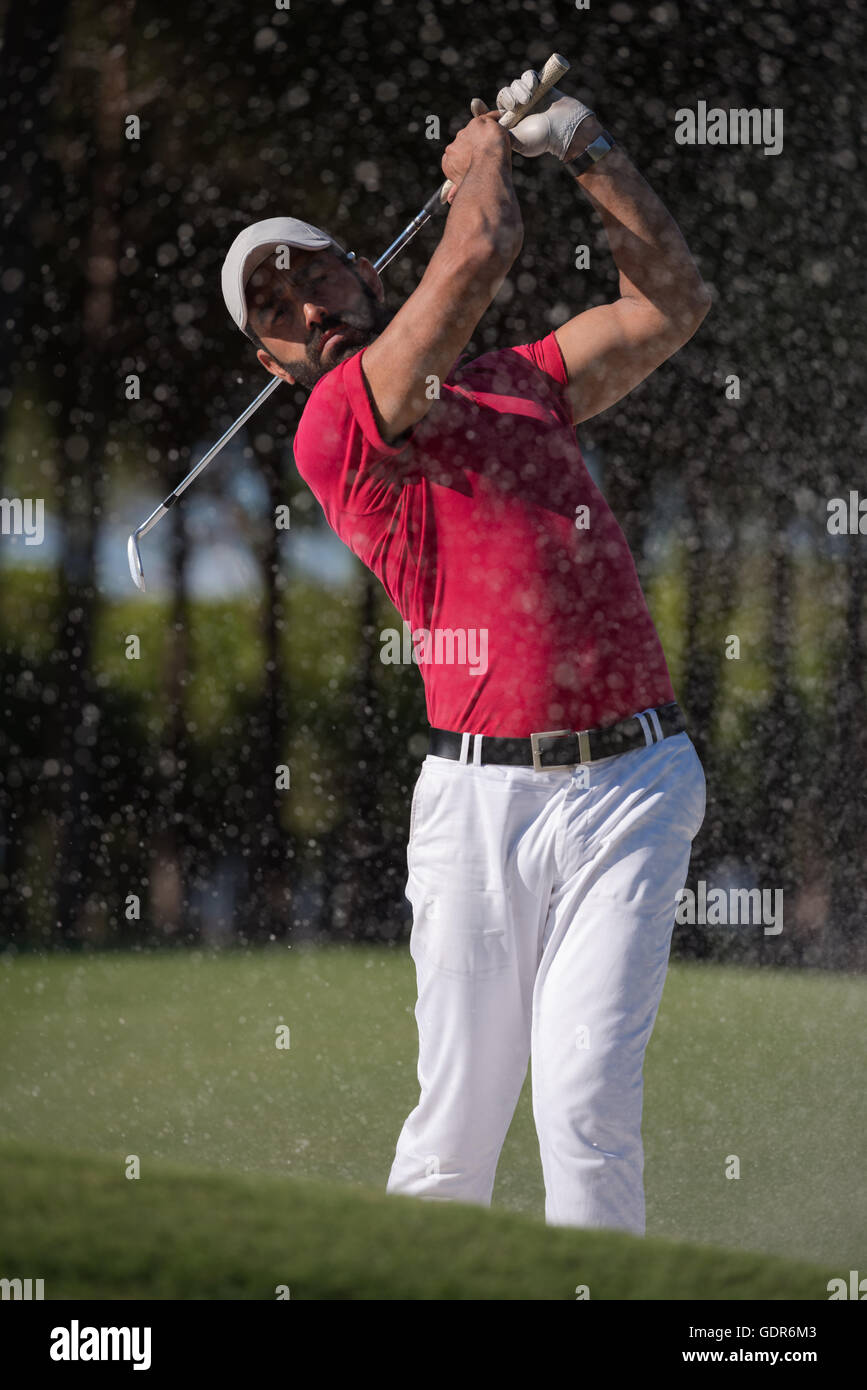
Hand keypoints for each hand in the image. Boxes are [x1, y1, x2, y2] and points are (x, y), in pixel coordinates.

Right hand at [441, 109, 511, 203]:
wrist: (486, 171)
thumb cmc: (476, 183)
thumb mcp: (463, 188)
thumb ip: (456, 190)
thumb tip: (451, 199)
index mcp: (448, 161)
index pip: (456, 155)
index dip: (467, 157)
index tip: (476, 161)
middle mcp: (453, 146)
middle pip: (467, 141)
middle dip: (477, 146)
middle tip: (490, 154)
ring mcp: (465, 133)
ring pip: (478, 130)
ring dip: (486, 135)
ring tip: (498, 144)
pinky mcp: (478, 124)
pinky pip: (489, 118)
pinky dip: (496, 119)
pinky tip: (502, 124)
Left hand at [471, 69, 594, 161]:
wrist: (566, 130)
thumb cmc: (541, 139)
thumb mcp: (516, 141)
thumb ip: (499, 132)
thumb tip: (484, 124)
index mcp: (510, 123)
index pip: (492, 112)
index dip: (482, 108)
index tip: (475, 104)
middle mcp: (518, 109)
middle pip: (503, 95)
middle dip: (508, 98)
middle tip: (517, 106)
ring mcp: (529, 97)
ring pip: (515, 84)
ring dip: (520, 89)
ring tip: (529, 98)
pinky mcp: (540, 86)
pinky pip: (528, 75)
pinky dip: (529, 78)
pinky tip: (534, 85)